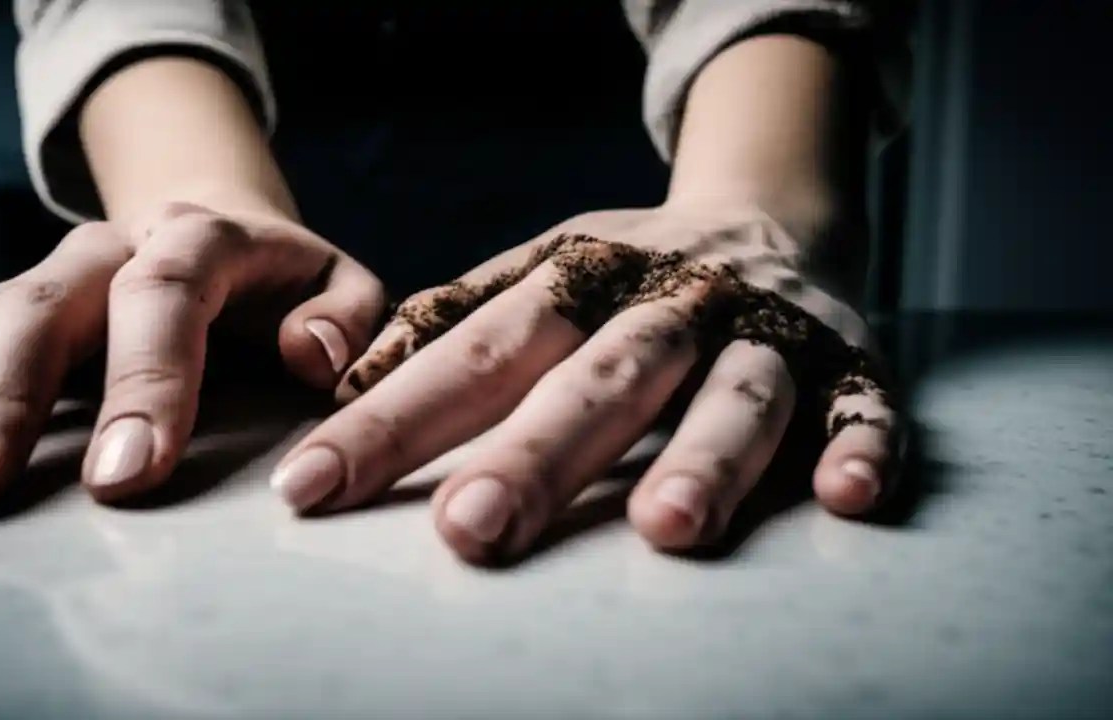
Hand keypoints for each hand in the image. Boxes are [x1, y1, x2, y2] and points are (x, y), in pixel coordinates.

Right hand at [0, 202, 384, 517]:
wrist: (226, 233)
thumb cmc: (291, 285)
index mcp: (207, 237)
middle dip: (4, 399)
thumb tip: (310, 356)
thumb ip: (347, 318)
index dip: (145, 381)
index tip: (123, 477)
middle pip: (50, 305)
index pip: (169, 292)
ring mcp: (57, 273)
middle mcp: (117, 246)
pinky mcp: (18, 304)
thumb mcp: (344, 287)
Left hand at [270, 206, 901, 563]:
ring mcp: (765, 333)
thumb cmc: (627, 275)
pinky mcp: (851, 365)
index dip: (395, 418)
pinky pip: (866, 408)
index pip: (476, 352)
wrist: (771, 216)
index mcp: (577, 278)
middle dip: (537, 454)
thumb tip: (344, 381)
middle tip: (469, 531)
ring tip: (666, 530)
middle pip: (599, 378)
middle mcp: (669, 302)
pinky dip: (863, 447)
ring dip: (705, 457)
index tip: (314, 487)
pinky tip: (850, 500)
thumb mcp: (537, 272)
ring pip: (734, 394)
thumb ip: (449, 321)